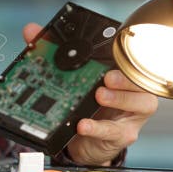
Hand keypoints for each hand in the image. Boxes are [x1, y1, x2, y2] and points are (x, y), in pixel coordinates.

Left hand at [22, 23, 157, 165]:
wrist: (84, 141)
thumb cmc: (84, 106)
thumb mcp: (69, 79)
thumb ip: (51, 53)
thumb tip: (31, 30)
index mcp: (120, 73)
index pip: (129, 58)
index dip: (126, 54)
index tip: (112, 50)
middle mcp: (132, 91)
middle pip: (142, 79)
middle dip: (126, 76)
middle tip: (107, 76)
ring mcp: (131, 114)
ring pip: (141, 103)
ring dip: (119, 98)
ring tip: (99, 95)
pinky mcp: (122, 135)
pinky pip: (115, 131)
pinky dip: (98, 127)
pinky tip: (83, 125)